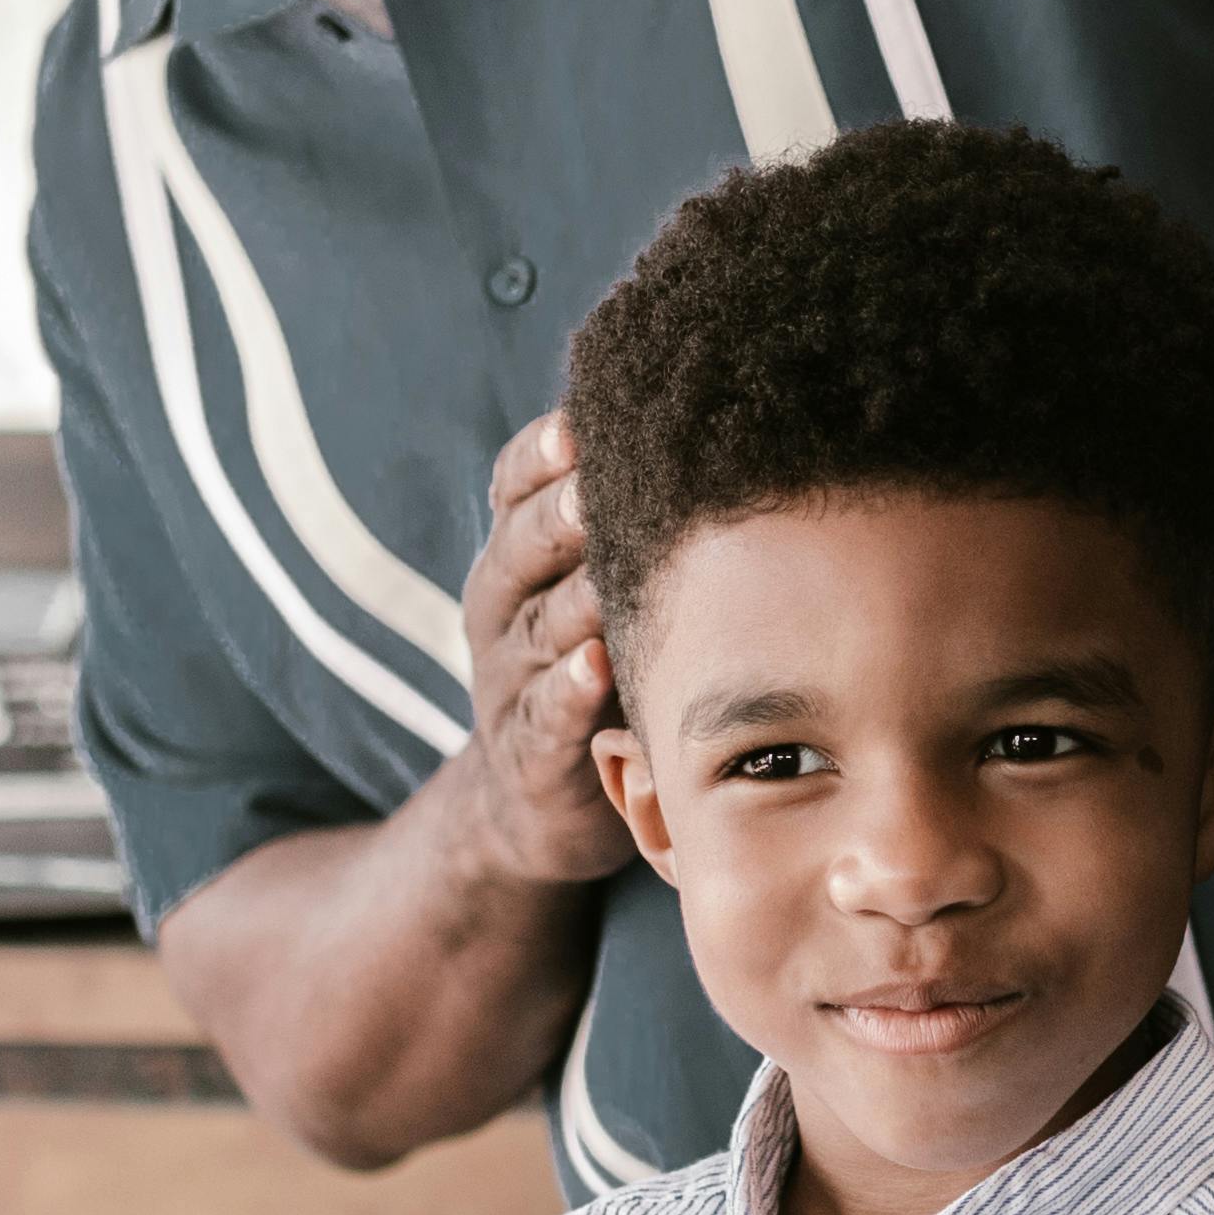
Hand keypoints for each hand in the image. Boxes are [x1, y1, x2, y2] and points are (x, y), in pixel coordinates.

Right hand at [452, 411, 633, 890]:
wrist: (538, 794)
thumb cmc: (594, 665)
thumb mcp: (594, 585)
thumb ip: (624, 521)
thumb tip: (712, 427)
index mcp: (516, 554)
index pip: (514, 485)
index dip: (542, 453)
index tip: (581, 419)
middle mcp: (501, 606)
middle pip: (522, 546)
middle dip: (559, 514)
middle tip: (596, 482)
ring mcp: (506, 679)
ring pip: (536, 627)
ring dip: (571, 600)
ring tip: (604, 575)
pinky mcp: (526, 747)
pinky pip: (546, 713)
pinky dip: (568, 691)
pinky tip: (594, 668)